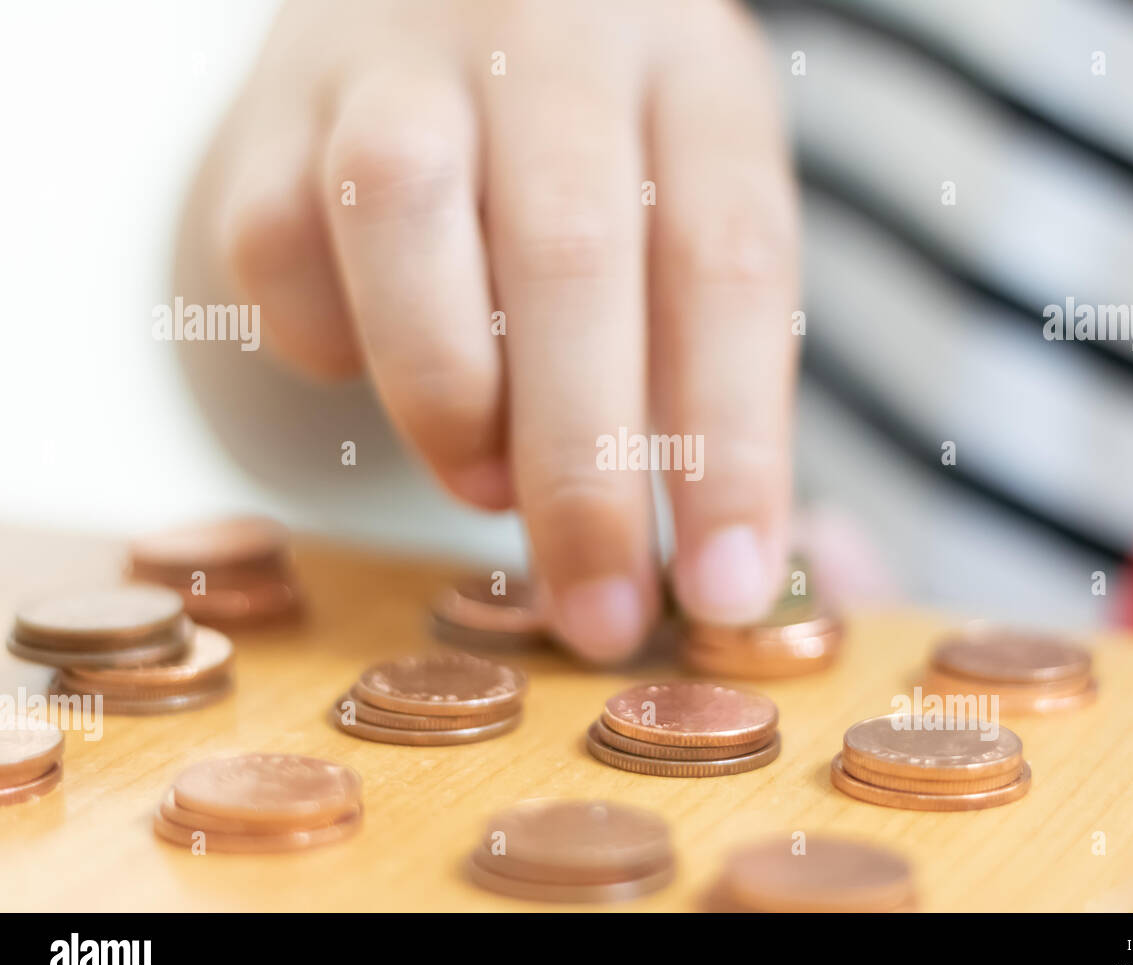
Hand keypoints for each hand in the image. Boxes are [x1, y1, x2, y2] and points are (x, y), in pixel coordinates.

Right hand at [190, 0, 798, 660]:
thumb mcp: (687, 211)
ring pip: (400, 210)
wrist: (446, 6)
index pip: (729, 261)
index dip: (733, 444)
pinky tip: (380, 365)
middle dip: (583, 471)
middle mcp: (551, 38)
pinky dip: (329, 342)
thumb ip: (703, 359)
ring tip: (485, 483)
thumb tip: (715, 567)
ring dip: (446, 394)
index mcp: (690, 70)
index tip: (722, 592)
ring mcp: (401, 55)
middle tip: (596, 612)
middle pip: (568, 251)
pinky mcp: (278, 100)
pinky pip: (276, 239)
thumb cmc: (597, 153)